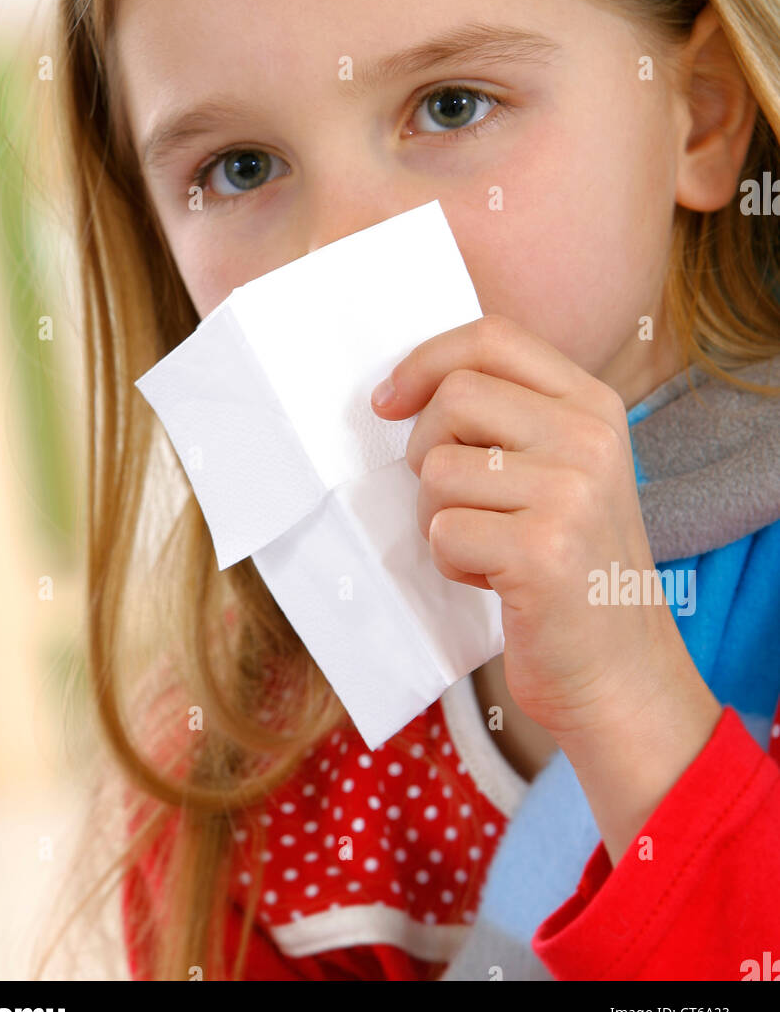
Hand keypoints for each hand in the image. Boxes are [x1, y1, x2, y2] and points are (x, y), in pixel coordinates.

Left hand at [369, 313, 695, 751]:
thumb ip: (509, 418)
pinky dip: (450, 562)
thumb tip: (401, 387)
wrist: (622, 673)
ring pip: (438, 469)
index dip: (426, 360)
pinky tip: (494, 581)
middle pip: (454, 396)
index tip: (390, 401)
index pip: (492, 338)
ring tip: (487, 548)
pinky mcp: (542, 552)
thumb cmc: (570, 570)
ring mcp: (571, 493)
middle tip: (450, 497)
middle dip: (425, 448)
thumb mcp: (564, 471)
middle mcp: (590, 438)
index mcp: (594, 405)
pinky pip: (442, 530)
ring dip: (439, 516)